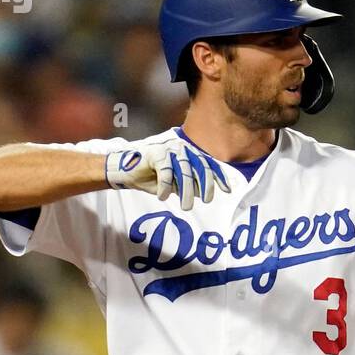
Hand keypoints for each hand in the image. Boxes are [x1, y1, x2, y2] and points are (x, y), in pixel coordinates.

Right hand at [105, 138, 229, 209]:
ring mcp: (169, 149)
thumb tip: (205, 193)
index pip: (207, 164)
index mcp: (188, 153)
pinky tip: (163, 197)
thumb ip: (190, 185)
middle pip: (199, 167)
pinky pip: (165, 172)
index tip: (227, 190)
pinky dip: (165, 187)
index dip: (218, 177)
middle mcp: (181, 148)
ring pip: (183, 171)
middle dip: (205, 186)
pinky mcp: (156, 153)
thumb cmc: (153, 177)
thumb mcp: (175, 183)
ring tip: (186, 207)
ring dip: (186, 191)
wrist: (127, 171)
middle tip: (206, 201)